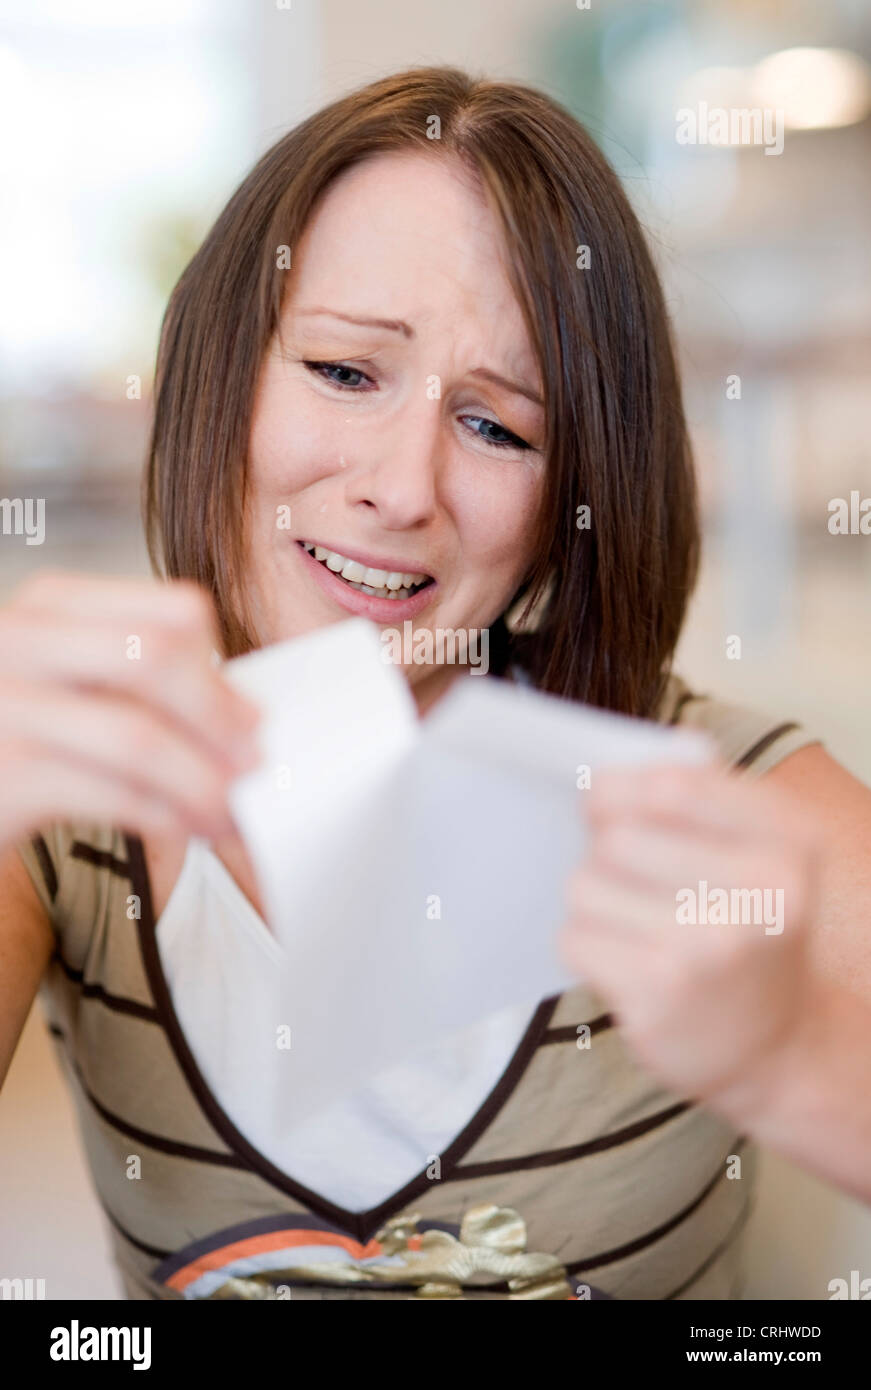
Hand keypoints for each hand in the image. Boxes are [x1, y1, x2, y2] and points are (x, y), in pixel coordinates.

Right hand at [0, 570, 260, 850]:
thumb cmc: (18, 739)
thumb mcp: (70, 685)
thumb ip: (141, 684)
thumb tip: (243, 719)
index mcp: (51, 605)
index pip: (172, 609)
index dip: (222, 668)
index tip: (250, 717)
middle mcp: (19, 639)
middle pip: (157, 658)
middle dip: (218, 719)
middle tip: (253, 765)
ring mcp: (3, 703)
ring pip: (138, 735)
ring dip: (201, 781)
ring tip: (229, 812)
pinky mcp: (2, 774)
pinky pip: (111, 793)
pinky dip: (166, 815)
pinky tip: (187, 828)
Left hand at [559, 760, 821, 1107]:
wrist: (775, 1043)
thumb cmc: (750, 930)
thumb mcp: (759, 851)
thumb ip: (700, 791)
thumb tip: (619, 759)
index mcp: (790, 840)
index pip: (671, 784)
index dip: (621, 788)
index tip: (612, 801)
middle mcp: (760, 893)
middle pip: (615, 835)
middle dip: (607, 852)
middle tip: (634, 879)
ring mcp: (710, 949)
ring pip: (585, 885)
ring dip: (594, 903)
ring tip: (636, 926)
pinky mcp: (661, 997)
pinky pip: (574, 938)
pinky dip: (589, 947)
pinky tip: (630, 962)